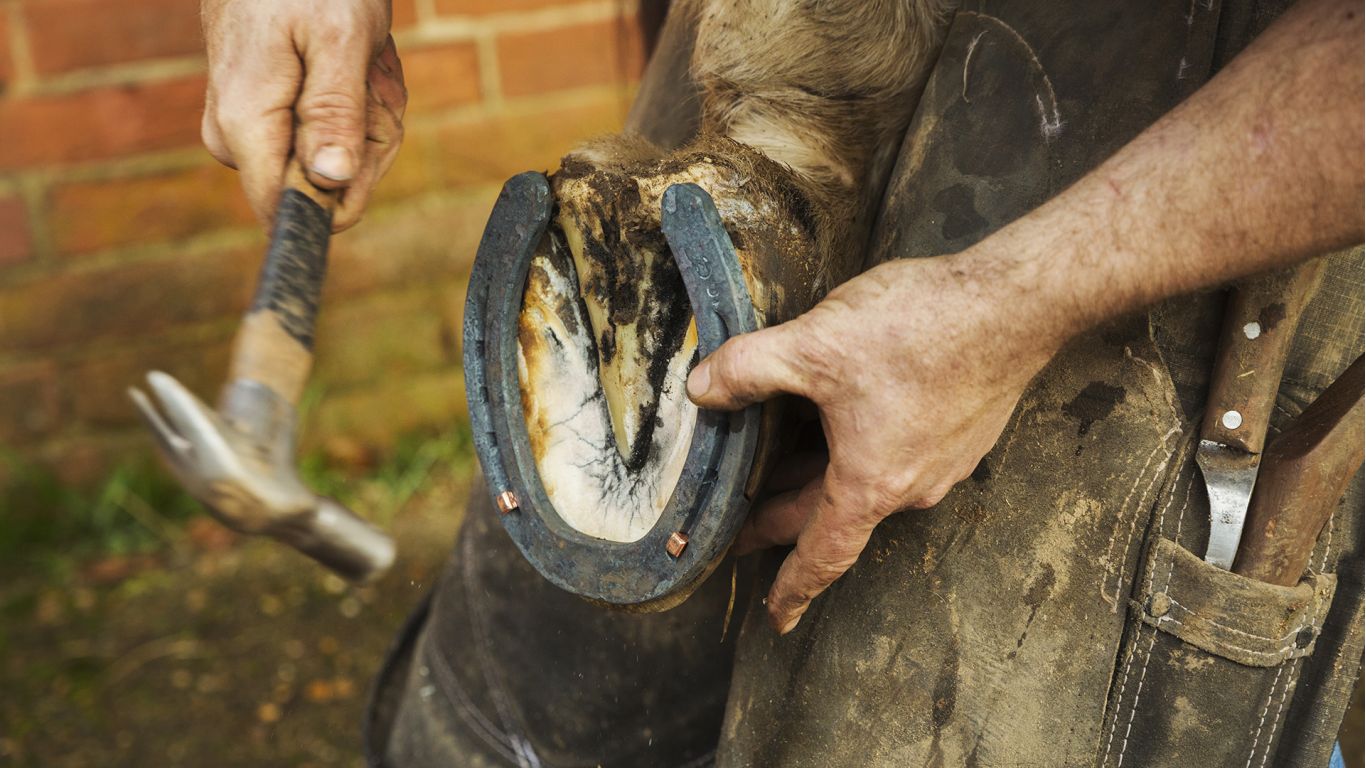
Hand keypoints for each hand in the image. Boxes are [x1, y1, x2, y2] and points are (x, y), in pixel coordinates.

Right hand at [201, 0, 405, 230]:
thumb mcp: (339, 39)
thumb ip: (334, 113)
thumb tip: (330, 183)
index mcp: (245, 126)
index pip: (291, 210)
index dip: (348, 192)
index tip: (369, 131)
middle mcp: (239, 138)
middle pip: (329, 187)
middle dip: (370, 134)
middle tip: (370, 78)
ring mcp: (252, 128)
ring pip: (340, 159)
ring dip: (370, 110)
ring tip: (363, 61)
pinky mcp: (269, 116)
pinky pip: (333, 132)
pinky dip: (361, 98)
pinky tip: (358, 63)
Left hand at [687, 252, 1063, 633]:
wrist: (1017, 303)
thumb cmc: (924, 328)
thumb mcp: (814, 344)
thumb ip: (748, 369)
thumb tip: (702, 389)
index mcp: (869, 483)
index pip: (821, 554)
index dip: (791, 588)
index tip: (777, 617)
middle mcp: (911, 487)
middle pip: (833, 516)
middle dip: (783, 521)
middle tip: (742, 525)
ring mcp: (943, 462)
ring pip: (866, 483)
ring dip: (821, 479)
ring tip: (780, 460)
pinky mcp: (961, 432)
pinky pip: (897, 457)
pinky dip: (858, 450)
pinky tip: (842, 412)